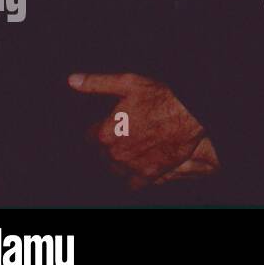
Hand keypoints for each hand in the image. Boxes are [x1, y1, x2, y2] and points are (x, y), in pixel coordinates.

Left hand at [68, 72, 219, 189]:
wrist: (190, 114)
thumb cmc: (161, 97)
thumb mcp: (128, 83)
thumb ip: (97, 84)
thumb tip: (73, 80)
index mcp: (106, 133)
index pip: (90, 138)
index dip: (101, 129)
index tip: (112, 124)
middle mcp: (116, 153)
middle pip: (103, 155)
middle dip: (111, 146)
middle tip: (127, 133)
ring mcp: (132, 166)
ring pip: (116, 170)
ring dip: (120, 161)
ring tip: (134, 148)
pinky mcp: (149, 174)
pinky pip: (132, 184)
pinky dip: (133, 176)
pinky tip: (140, 164)